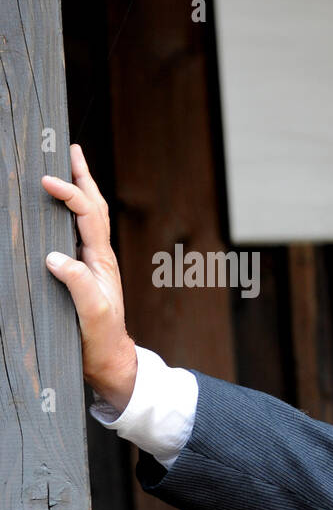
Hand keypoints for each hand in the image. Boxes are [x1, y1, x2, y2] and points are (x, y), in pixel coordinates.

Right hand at [41, 143, 136, 413]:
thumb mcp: (90, 312)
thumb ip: (77, 284)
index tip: (47, 180)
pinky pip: (76, 235)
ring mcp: (92, 264)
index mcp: (101, 260)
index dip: (70, 193)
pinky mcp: (83, 274)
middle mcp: (99, 257)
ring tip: (69, 166)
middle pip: (93, 208)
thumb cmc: (100, 338)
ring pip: (87, 219)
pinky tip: (59, 211)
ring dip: (79, 190)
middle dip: (82, 177)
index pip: (87, 215)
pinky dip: (69, 214)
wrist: (109, 360)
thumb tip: (56, 257)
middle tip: (71, 150)